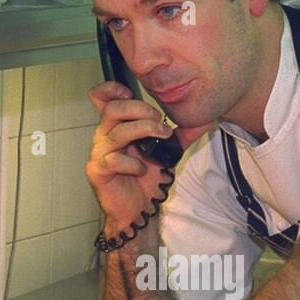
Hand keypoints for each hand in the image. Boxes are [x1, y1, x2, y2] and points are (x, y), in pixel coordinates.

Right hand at [87, 81, 177, 231]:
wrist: (137, 209)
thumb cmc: (144, 181)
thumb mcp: (165, 152)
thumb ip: (178, 135)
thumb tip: (201, 121)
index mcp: (115, 127)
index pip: (100, 99)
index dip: (110, 90)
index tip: (130, 92)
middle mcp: (104, 137)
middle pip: (112, 109)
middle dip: (140, 109)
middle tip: (160, 120)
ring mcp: (99, 154)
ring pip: (116, 132)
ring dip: (144, 130)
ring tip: (163, 137)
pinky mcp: (98, 172)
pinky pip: (113, 160)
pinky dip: (133, 163)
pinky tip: (142, 169)